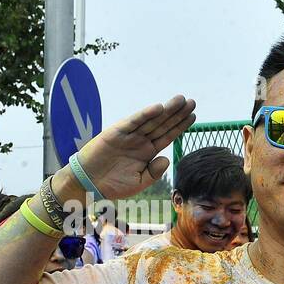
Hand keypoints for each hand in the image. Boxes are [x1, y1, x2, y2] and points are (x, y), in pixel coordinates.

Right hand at [63, 95, 196, 199]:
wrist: (90, 184)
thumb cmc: (114, 184)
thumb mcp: (140, 181)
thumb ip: (154, 172)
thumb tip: (166, 159)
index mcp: (148, 152)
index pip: (167, 136)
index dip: (180, 126)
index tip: (193, 116)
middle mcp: (141, 141)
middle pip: (163, 124)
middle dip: (177, 114)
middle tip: (192, 102)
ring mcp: (130, 136)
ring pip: (151, 120)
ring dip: (166, 110)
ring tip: (181, 100)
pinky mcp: (116, 132)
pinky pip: (133, 122)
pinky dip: (145, 114)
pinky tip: (158, 108)